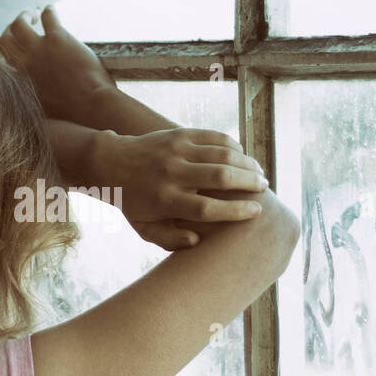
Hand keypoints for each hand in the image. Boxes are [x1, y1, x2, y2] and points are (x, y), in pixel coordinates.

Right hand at [0, 5, 115, 123]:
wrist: (91, 106)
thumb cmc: (71, 113)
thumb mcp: (40, 110)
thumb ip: (30, 97)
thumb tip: (30, 94)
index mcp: (18, 82)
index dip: (2, 53)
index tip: (10, 50)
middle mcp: (23, 64)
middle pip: (4, 39)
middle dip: (11, 30)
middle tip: (23, 26)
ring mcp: (38, 49)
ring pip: (19, 23)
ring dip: (24, 15)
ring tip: (33, 14)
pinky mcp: (57, 38)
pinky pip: (47, 15)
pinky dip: (48, 11)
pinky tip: (52, 10)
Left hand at [93, 129, 267, 249]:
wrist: (111, 163)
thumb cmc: (134, 202)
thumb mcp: (144, 228)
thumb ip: (169, 240)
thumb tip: (197, 242)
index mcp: (164, 200)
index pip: (207, 208)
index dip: (235, 211)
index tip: (256, 211)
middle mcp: (171, 174)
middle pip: (220, 178)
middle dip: (249, 183)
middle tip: (264, 188)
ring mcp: (176, 150)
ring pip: (222, 154)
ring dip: (246, 163)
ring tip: (259, 173)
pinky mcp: (179, 134)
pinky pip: (214, 137)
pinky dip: (234, 146)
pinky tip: (242, 157)